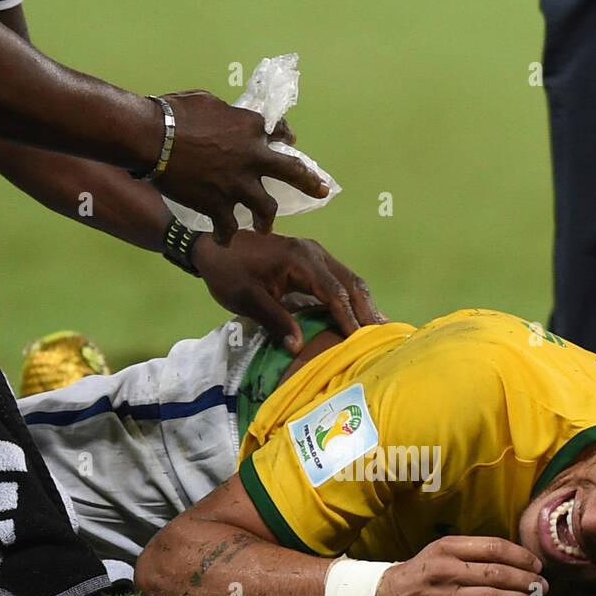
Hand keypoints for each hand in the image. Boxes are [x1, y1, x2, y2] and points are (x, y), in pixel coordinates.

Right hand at [153, 90, 326, 244]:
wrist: (151, 138)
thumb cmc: (173, 113)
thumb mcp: (208, 102)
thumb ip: (227, 115)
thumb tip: (228, 118)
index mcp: (252, 128)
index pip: (280, 134)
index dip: (286, 139)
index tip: (289, 143)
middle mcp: (252, 158)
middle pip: (292, 173)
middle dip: (310, 183)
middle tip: (322, 192)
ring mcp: (237, 185)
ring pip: (266, 209)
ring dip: (267, 220)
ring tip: (266, 227)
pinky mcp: (218, 206)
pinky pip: (229, 228)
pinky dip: (226, 236)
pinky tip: (224, 240)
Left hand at [191, 231, 385, 352]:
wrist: (213, 246)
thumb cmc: (228, 272)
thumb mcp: (247, 299)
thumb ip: (275, 320)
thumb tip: (297, 348)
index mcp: (300, 259)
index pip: (335, 292)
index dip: (349, 319)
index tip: (360, 342)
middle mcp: (314, 252)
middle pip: (352, 283)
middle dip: (367, 311)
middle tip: (383, 339)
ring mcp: (315, 254)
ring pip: (350, 280)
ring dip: (364, 305)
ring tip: (379, 331)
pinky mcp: (312, 260)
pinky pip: (340, 279)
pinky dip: (353, 298)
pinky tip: (360, 316)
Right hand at [376, 536, 548, 595]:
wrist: (391, 593)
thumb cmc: (426, 568)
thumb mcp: (443, 549)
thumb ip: (474, 550)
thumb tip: (518, 558)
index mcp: (448, 547)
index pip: (493, 547)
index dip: (520, 555)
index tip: (536, 563)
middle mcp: (446, 568)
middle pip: (497, 572)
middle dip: (526, 578)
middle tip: (543, 584)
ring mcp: (445, 594)